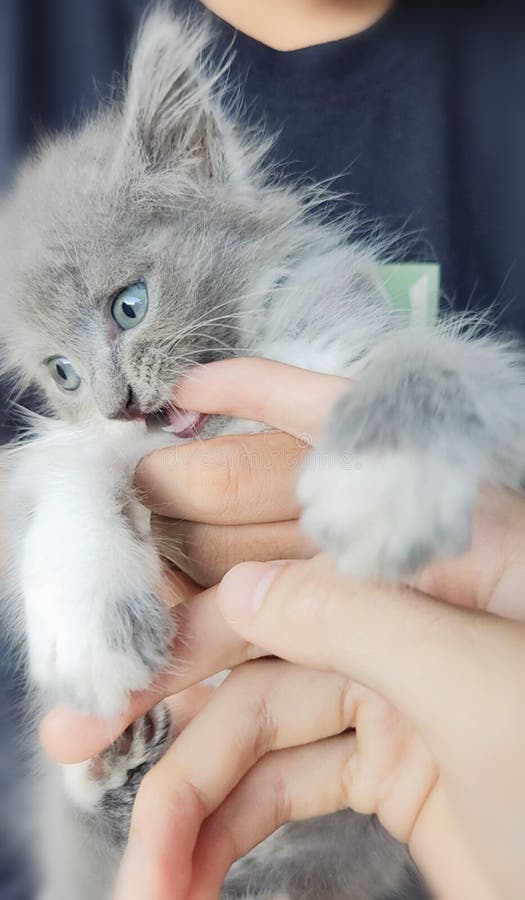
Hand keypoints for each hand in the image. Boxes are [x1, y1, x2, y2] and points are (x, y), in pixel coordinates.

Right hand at [40, 360, 524, 899]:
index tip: (191, 391)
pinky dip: (228, 817)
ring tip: (116, 817)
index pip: (361, 447)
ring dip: (185, 759)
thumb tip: (241, 597)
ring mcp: (402, 682)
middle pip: (277, 580)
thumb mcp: (483, 696)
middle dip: (180, 627)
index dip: (274, 399)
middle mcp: (427, 602)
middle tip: (93, 666)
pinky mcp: (389, 761)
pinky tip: (179, 864)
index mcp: (470, 551)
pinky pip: (286, 771)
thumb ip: (358, 623)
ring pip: (264, 695)